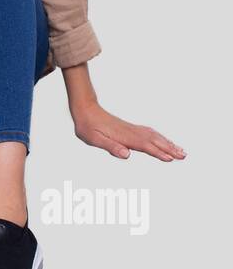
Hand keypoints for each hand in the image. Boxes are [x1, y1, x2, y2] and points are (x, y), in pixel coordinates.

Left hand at [71, 101, 186, 160]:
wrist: (84, 109)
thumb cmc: (87, 126)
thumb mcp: (94, 139)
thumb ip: (111, 147)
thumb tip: (127, 155)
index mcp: (123, 136)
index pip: (144, 146)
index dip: (158, 153)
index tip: (170, 159)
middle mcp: (130, 132)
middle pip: (154, 140)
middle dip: (169, 148)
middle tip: (184, 156)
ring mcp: (131, 129)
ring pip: (154, 136)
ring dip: (168, 143)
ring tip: (181, 151)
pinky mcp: (130, 128)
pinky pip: (149, 133)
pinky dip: (160, 137)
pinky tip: (165, 141)